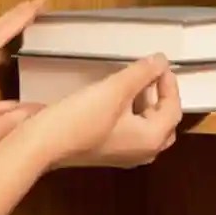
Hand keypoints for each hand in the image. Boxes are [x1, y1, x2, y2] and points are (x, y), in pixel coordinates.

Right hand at [21, 54, 181, 169]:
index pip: (173, 109)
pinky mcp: (106, 150)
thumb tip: (161, 60)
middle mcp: (142, 152)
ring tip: (136, 79)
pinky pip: (129, 130)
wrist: (42, 143)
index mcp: (151, 139)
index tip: (160, 62)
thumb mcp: (114, 90)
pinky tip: (117, 96)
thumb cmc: (82, 118)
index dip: (169, 83)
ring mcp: (123, 154)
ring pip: (146, 126)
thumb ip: (141, 73)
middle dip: (160, 96)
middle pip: (163, 121)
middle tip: (152, 72)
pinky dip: (130, 112)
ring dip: (145, 102)